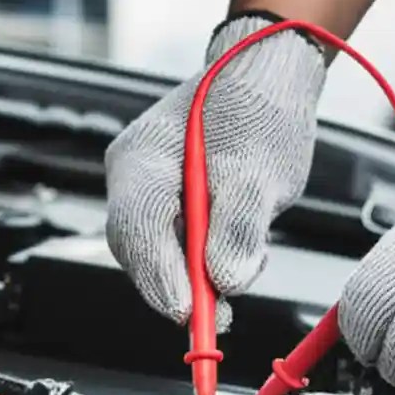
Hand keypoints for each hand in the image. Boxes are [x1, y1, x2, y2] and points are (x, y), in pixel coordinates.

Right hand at [105, 15, 324, 331]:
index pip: (136, 228)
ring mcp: (142, 187)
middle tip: (218, 317)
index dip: (160, 276)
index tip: (189, 312)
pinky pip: (172, 241)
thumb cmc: (260, 109)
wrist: (263, 76)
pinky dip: (202, 258)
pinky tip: (235, 249)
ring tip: (244, 262)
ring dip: (197, 273)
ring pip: (157, 250)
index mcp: (143, 159)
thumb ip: (240, 228)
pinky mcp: (163, 200)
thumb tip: (225, 282)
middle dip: (178, 286)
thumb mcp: (262, 173)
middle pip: (139, 248)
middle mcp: (131, 175)